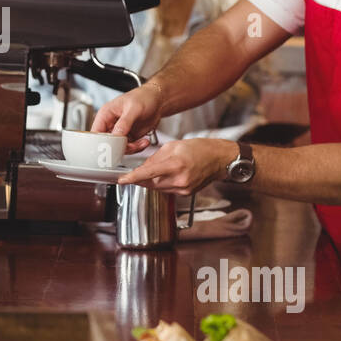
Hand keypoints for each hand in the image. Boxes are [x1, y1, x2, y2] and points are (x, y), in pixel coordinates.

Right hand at [91, 82, 165, 153]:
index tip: (112, 147)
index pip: (96, 132)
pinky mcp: (129, 136)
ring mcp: (120, 131)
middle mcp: (111, 123)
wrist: (158, 100)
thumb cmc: (144, 97)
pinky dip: (137, 148)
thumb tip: (116, 135)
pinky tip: (144, 142)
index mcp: (106, 114)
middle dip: (118, 147)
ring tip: (140, 143)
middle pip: (107, 143)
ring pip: (118, 148)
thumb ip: (124, 123)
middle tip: (130, 146)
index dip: (101, 142)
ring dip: (130, 148)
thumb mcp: (134, 108)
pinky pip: (129, 147)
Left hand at [117, 138, 233, 194]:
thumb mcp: (174, 146)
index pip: (148, 174)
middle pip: (151, 183)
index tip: (121, 180)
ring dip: (152, 181)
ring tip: (160, 169)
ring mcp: (183, 189)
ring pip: (158, 188)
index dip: (132, 178)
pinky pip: (167, 190)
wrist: (219, 159)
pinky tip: (168, 175)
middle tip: (136, 172)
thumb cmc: (200, 149)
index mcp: (176, 164)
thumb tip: (142, 168)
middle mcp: (180, 180)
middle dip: (141, 178)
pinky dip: (162, 183)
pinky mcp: (185, 194)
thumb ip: (155, 158)